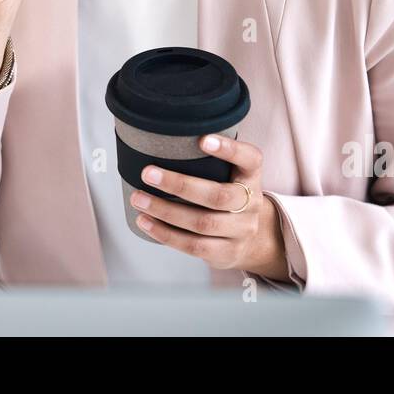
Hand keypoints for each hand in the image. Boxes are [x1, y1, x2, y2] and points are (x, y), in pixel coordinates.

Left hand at [128, 134, 291, 281]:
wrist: (254, 238)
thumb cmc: (229, 195)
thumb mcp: (231, 174)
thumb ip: (210, 160)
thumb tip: (162, 141)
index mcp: (252, 176)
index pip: (249, 158)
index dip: (228, 150)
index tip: (202, 140)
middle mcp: (251, 203)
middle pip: (218, 196)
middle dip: (179, 185)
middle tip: (147, 173)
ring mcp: (241, 231)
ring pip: (202, 223)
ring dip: (165, 211)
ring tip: (139, 199)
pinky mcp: (227, 253)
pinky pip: (194, 246)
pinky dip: (166, 234)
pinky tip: (146, 222)